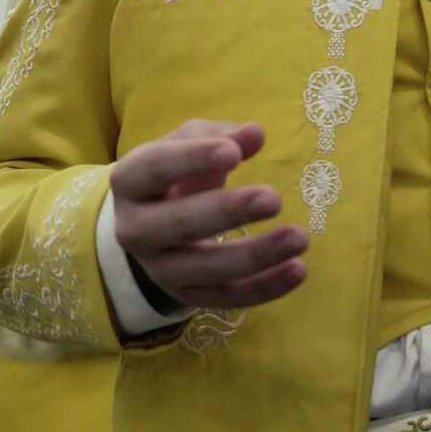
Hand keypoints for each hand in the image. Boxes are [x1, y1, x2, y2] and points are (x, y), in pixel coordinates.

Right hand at [111, 120, 307, 311]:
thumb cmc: (175, 173)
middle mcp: (135, 230)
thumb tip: (255, 134)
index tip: (234, 153)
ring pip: (206, 268)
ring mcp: (160, 269)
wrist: (149, 225)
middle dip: (227, 212)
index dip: (194, 159)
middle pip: (179, 224)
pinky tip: (298, 270)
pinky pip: (227, 297)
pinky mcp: (187, 295)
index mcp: (130, 182)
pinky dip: (265, 288)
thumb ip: (221, 136)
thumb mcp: (190, 144)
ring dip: (256, 255)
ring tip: (300, 237)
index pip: (156, 168)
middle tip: (273, 198)